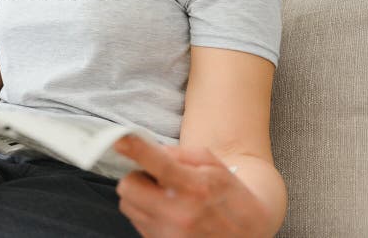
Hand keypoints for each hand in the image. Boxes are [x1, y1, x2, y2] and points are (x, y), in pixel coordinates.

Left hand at [114, 135, 272, 236]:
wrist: (248, 233)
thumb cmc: (228, 192)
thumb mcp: (212, 164)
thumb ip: (179, 153)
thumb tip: (148, 150)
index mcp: (196, 187)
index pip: (159, 165)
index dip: (136, 150)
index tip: (120, 140)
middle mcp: (180, 214)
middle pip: (128, 187)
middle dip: (136, 177)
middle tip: (155, 178)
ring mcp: (170, 235)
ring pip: (128, 205)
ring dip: (139, 196)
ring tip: (165, 197)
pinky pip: (137, 221)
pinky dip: (146, 213)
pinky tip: (168, 213)